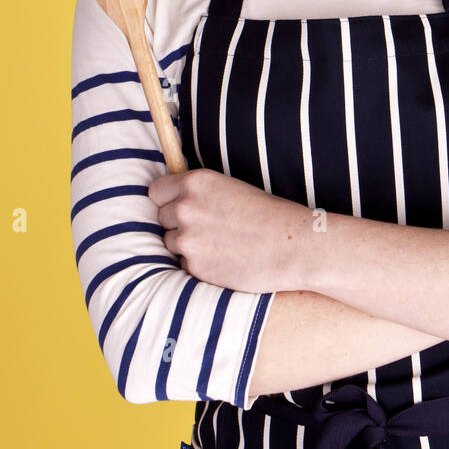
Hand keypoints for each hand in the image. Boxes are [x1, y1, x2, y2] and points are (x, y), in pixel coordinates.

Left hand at [147, 167, 311, 292]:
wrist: (292, 245)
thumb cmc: (269, 215)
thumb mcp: (229, 189)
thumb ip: (198, 194)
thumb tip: (173, 202)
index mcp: (196, 182)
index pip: (156, 191)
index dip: (168, 200)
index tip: (179, 207)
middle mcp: (185, 208)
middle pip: (161, 218)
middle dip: (178, 224)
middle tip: (208, 229)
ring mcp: (187, 239)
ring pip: (170, 243)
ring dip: (187, 246)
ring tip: (219, 245)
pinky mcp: (194, 266)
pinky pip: (184, 264)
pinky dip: (199, 264)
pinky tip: (224, 260)